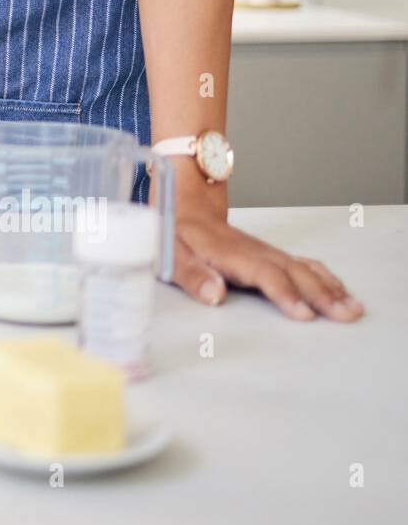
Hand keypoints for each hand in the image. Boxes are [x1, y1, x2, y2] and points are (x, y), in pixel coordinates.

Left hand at [172, 186, 362, 321]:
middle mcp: (254, 251)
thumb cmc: (176, 236)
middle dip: (321, 295)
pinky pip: (302, 264)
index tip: (305, 314)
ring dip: (329, 288)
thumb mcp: (171, 255)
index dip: (285, 293)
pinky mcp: (270, 255)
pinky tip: (340, 291)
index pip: (263, 274)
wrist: (185, 208)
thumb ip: (192, 276)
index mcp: (229, 253)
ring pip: (303, 268)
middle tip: (346, 316)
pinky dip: (324, 278)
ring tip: (352, 308)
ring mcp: (265, 252)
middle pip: (292, 272)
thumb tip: (214, 295)